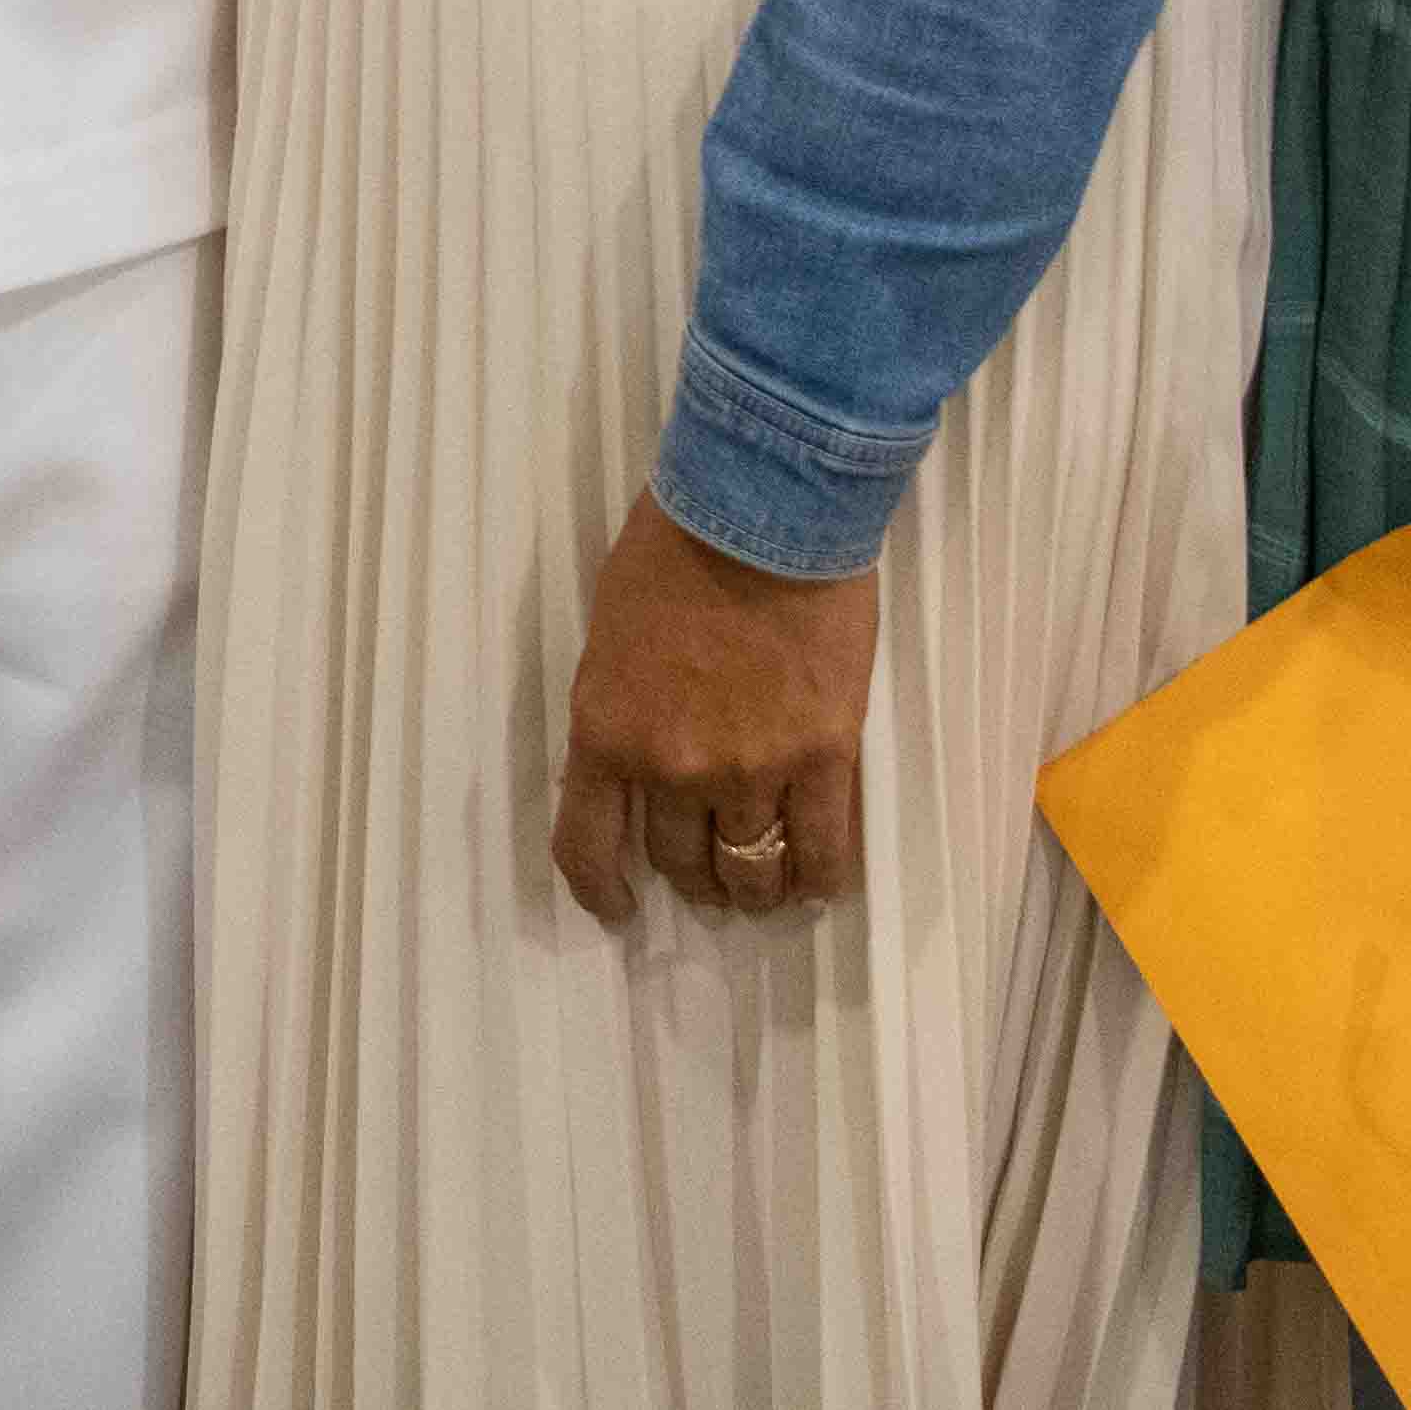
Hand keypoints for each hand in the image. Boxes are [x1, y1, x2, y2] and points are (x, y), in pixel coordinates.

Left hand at [549, 494, 872, 927]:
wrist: (768, 504)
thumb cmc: (678, 543)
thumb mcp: (613, 631)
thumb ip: (620, 705)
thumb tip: (635, 751)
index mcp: (607, 731)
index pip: (587, 845)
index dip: (600, 891)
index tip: (619, 906)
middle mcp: (673, 767)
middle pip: (678, 859)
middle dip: (691, 876)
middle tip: (706, 875)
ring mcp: (752, 768)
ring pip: (749, 866)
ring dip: (752, 887)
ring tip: (762, 888)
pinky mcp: (823, 756)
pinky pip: (822, 849)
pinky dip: (817, 878)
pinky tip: (814, 885)